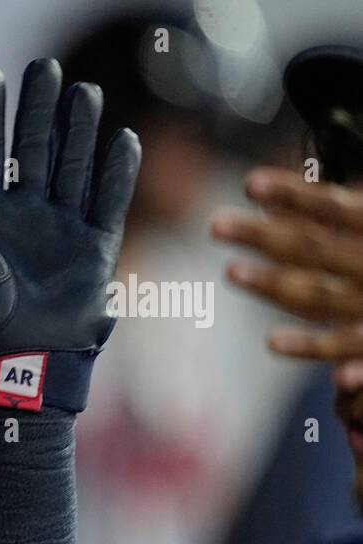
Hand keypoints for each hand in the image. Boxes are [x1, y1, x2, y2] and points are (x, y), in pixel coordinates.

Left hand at [0, 59, 139, 367]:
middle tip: (45, 68)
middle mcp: (22, 217)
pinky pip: (108, 203)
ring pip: (73, 167)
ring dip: (78, 130)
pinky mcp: (94, 250)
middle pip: (33, 150)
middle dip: (38, 110)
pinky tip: (122, 140)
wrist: (19, 368)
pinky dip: (117, 173)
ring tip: (83, 92)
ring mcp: (60, 230)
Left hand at [212, 166, 362, 381]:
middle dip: (265, 236)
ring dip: (275, 284)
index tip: (251, 183)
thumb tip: (280, 209)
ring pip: (319, 295)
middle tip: (216, 224)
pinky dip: (312, 347)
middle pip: (314, 248)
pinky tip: (272, 343)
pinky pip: (342, 346)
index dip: (295, 194)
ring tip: (230, 271)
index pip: (333, 208)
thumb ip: (342, 218)